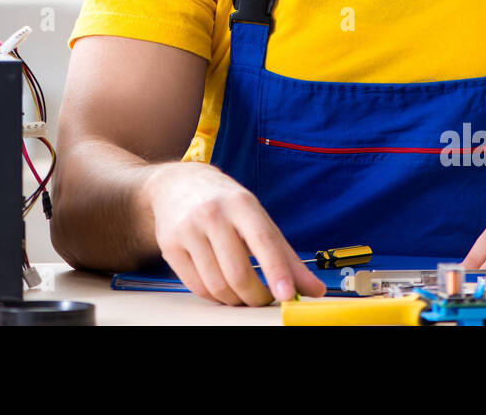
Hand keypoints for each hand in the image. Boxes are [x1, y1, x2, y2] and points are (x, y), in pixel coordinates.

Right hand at [141, 161, 326, 305]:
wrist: (178, 184)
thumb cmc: (225, 203)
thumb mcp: (258, 219)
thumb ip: (286, 256)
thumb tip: (315, 290)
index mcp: (241, 203)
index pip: (262, 240)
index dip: (277, 271)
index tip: (287, 295)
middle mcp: (212, 214)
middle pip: (238, 273)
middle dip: (256, 296)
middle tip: (264, 299)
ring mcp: (188, 230)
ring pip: (217, 286)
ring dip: (235, 300)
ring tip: (243, 294)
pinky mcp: (170, 246)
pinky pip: (197, 288)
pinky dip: (215, 297)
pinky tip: (222, 287)